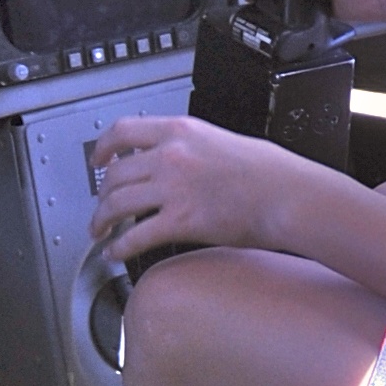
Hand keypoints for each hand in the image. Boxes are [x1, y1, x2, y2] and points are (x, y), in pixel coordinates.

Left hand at [87, 112, 314, 267]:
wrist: (287, 195)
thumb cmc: (268, 172)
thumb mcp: (220, 140)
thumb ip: (190, 146)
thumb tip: (172, 160)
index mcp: (180, 131)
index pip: (123, 131)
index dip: (102, 148)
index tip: (97, 160)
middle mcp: (170, 156)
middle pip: (114, 174)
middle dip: (100, 195)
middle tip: (100, 207)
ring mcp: (173, 188)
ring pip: (116, 204)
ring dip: (101, 221)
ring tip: (99, 232)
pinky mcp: (180, 221)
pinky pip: (136, 236)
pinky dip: (119, 248)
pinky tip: (115, 254)